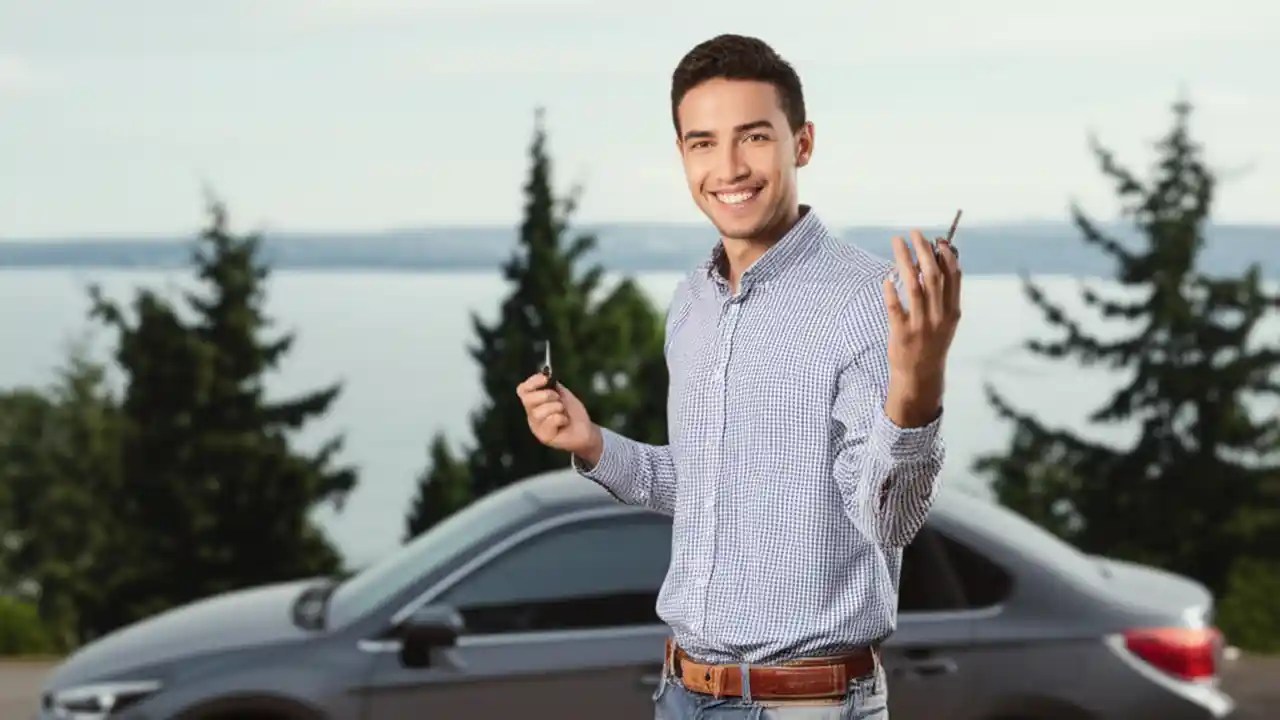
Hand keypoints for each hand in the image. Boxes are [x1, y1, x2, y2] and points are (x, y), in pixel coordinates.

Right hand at [516, 374, 600, 458]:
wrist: (585, 429)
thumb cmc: (572, 412)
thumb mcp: (562, 394)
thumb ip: (552, 385)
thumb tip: (545, 375)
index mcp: (534, 402)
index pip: (522, 390)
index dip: (532, 382)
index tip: (545, 378)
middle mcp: (532, 414)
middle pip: (527, 400)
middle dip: (546, 395)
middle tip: (558, 399)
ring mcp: (537, 427)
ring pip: (538, 412)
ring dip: (556, 408)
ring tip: (563, 412)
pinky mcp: (544, 437)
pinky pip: (550, 421)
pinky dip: (561, 418)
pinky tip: (565, 422)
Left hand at [881, 229, 961, 425]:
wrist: (920, 375)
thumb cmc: (932, 342)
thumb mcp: (945, 320)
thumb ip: (944, 295)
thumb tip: (939, 262)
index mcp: (952, 311)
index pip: (953, 276)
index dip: (946, 254)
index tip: (937, 239)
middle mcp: (939, 316)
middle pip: (933, 276)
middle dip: (924, 251)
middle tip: (914, 234)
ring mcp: (920, 325)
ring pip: (914, 286)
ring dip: (905, 261)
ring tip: (898, 244)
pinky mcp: (902, 333)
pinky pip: (895, 308)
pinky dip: (891, 291)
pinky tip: (886, 278)